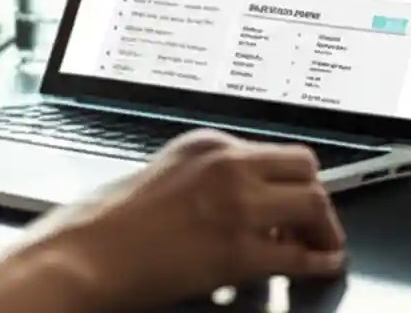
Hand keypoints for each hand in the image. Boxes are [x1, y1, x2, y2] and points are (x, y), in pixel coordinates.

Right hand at [15, 128, 346, 309]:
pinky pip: (299, 256)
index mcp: (206, 144)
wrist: (87, 253)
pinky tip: (321, 266)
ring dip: (322, 228)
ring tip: (320, 246)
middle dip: (316, 198)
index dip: (292, 181)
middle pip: (304, 169)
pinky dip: (318, 263)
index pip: (275, 152)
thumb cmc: (110, 223)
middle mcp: (226, 165)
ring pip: (313, 203)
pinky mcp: (238, 250)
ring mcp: (236, 205)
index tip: (297, 199)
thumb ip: (208, 179)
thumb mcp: (165, 175)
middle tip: (315, 224)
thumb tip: (244, 199)